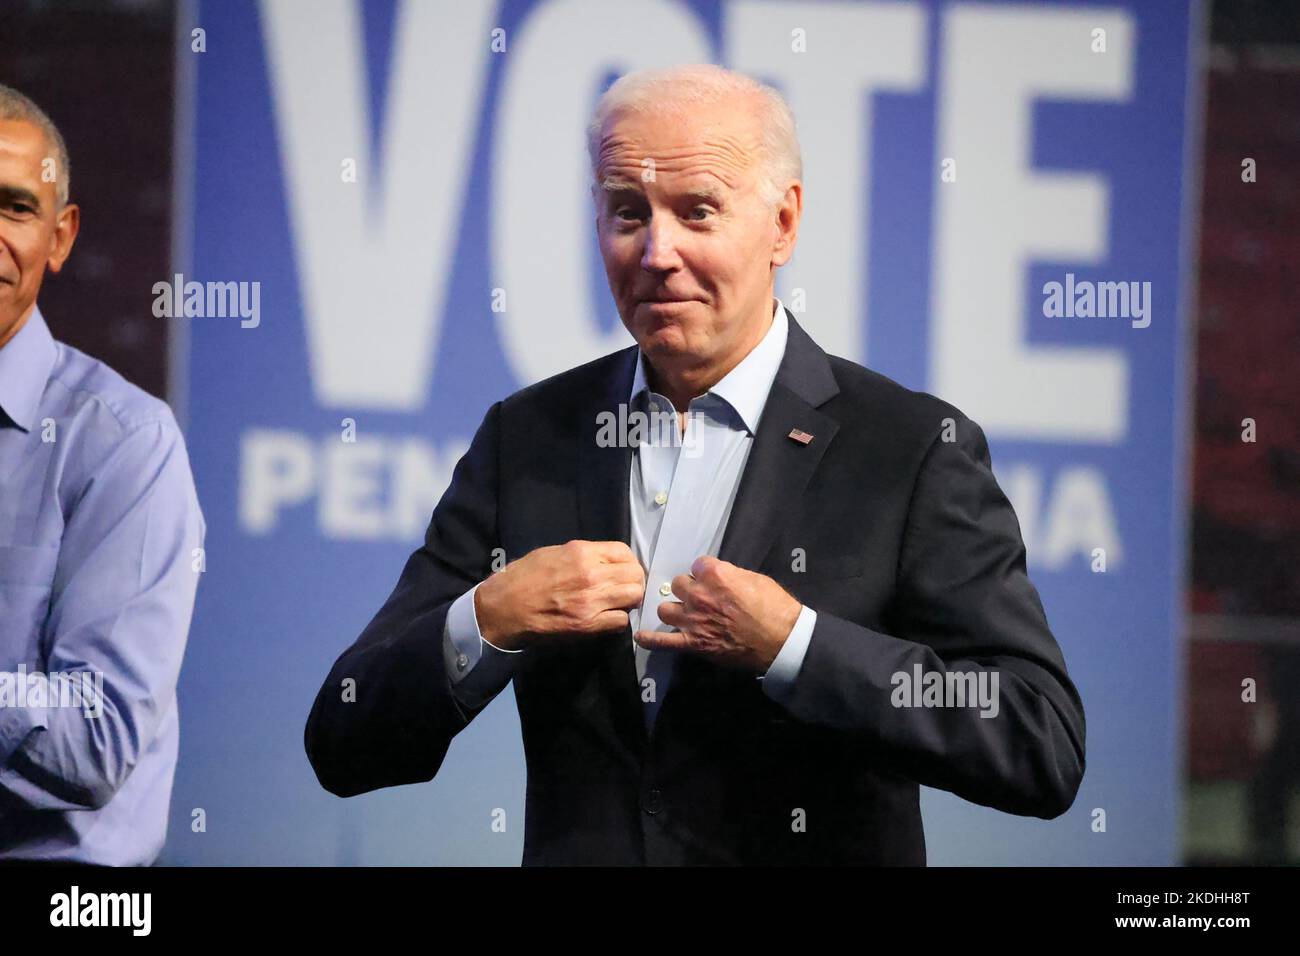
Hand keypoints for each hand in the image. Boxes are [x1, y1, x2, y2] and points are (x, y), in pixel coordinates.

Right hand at [474, 540, 644, 650]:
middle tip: (623, 589)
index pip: (624, 552)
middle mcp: (591, 574)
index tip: (623, 570)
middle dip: (633, 581)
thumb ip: (582, 555)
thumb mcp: (553, 553)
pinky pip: (620, 621)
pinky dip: (617, 620)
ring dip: (628, 601)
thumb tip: (606, 561)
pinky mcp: (588, 624)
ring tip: (616, 603)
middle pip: (634, 575)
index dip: (628, 562)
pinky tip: (606, 618)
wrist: (504, 608)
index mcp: (581, 552)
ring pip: (633, 597)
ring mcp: (591, 601)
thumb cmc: (524, 577)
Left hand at [634, 555, 801, 672]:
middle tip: (700, 598)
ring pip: (665, 608)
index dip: (705, 573)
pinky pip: (662, 641)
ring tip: (683, 614)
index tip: (711, 581)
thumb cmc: (774, 607)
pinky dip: (650, 640)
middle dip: (688, 590)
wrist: (781, 641)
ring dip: (674, 610)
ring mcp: (693, 620)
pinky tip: (641, 636)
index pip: (697, 565)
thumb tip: (716, 577)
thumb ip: (730, 575)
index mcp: (715, 575)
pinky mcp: (693, 643)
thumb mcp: (755, 579)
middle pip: (678, 584)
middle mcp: (699, 595)